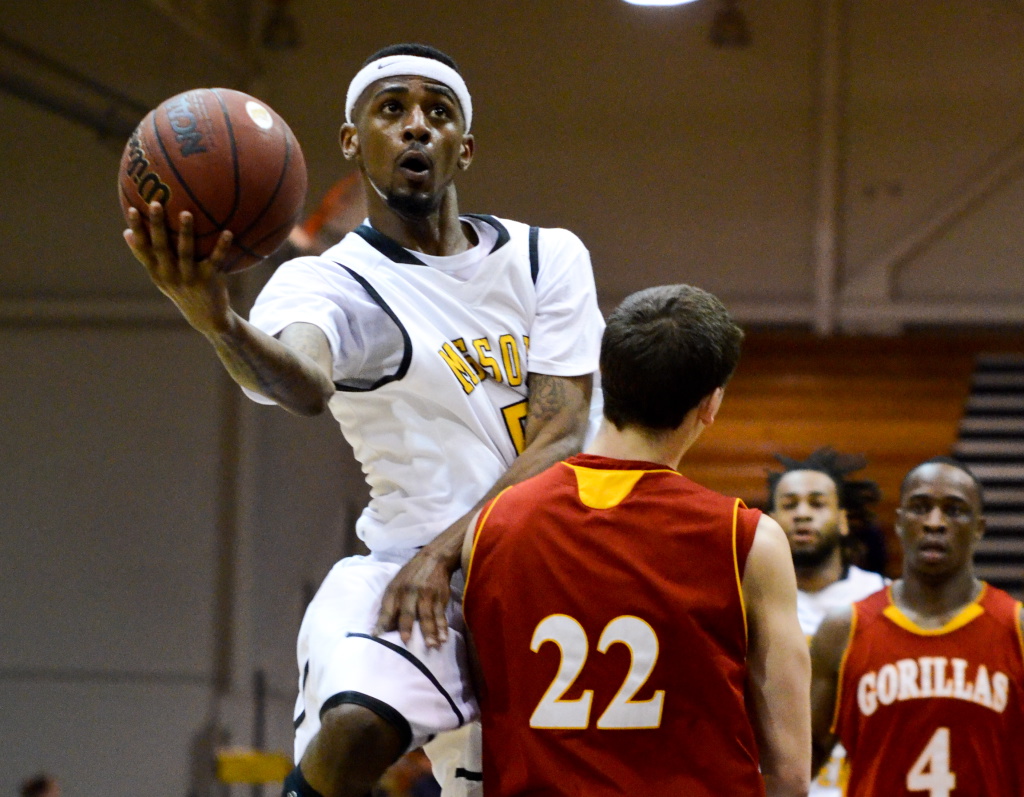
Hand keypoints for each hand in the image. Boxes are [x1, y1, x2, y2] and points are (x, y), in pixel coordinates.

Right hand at [123, 202, 234, 335]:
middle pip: (161, 247)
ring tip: (186, 213)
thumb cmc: (181, 289)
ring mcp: (189, 278)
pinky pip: (216, 260)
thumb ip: (146, 256)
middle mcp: (170, 275)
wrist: (206, 317)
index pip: (142, 248)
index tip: (131, 208)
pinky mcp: (208, 280)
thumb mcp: (160, 276)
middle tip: (156, 203)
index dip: (136, 229)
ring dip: (185, 232)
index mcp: (157, 271)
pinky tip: (228, 231)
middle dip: (157, 225)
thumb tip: (126, 233)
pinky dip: (222, 246)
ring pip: (186, 252)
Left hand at [374, 544, 459, 649]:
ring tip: (431, 646)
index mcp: (395, 590)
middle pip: (408, 612)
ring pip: (427, 616)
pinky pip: (441, 615)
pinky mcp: (440, 597)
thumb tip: (385, 627)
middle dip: (406, 627)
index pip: (387, 608)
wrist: (434, 558)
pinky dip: (442, 627)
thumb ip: (391, 604)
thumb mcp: (397, 584)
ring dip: (429, 632)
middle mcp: (410, 592)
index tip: (377, 637)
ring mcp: (426, 595)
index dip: (382, 622)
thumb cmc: (411, 575)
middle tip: (405, 641)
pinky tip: (443, 638)